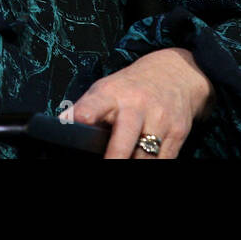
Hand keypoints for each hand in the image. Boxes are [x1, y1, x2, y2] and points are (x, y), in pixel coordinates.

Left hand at [70, 48, 214, 158]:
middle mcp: (136, 106)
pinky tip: (143, 162)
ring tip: (122, 163)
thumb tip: (62, 123)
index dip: (86, 113)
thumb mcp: (106, 89)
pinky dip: (153, 165)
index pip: (95, 104)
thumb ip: (85, 107)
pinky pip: (164, 160)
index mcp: (112, 94)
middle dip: (115, 157)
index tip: (81, 120)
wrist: (176, 74)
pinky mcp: (178, 133)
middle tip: (108, 164)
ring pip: (145, 157)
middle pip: (125, 138)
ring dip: (134, 164)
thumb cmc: (131, 87)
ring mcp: (160, 120)